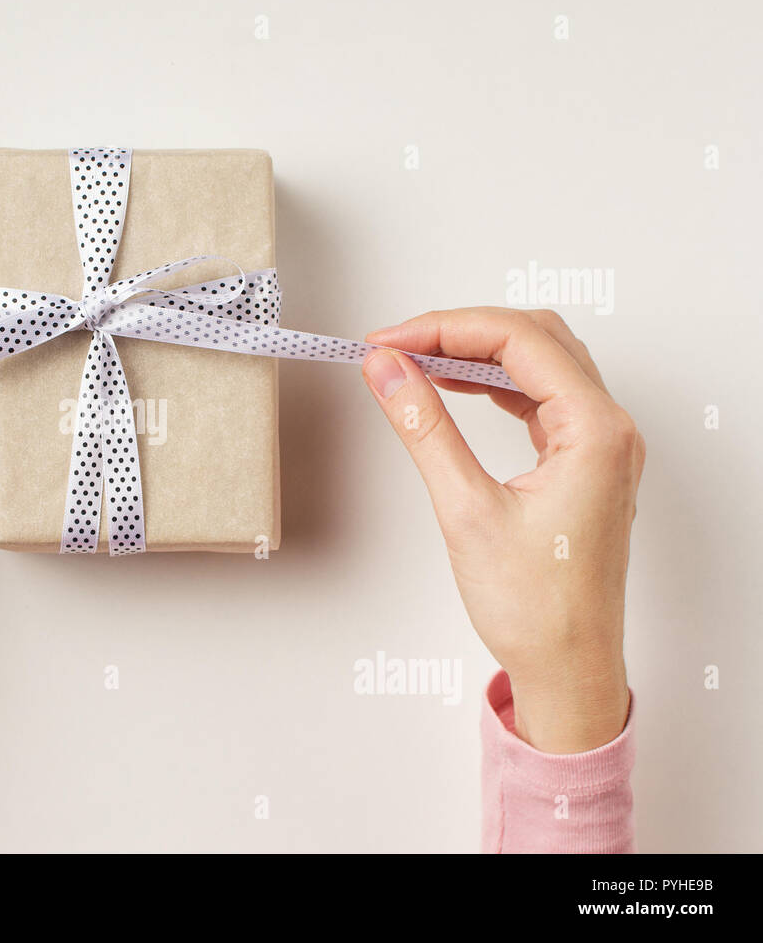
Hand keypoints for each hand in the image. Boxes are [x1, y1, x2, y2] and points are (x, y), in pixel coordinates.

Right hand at [361, 308, 643, 752]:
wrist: (568, 667)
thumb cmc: (535, 606)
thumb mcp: (465, 509)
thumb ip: (424, 426)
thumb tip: (387, 368)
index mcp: (596, 430)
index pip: (517, 340)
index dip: (444, 328)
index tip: (388, 341)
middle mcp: (609, 428)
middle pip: (535, 339)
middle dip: (460, 331)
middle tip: (396, 345)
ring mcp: (600, 445)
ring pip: (540, 364)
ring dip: (477, 354)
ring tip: (414, 361)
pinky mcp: (584, 463)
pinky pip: (541, 398)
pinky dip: (495, 384)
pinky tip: (453, 388)